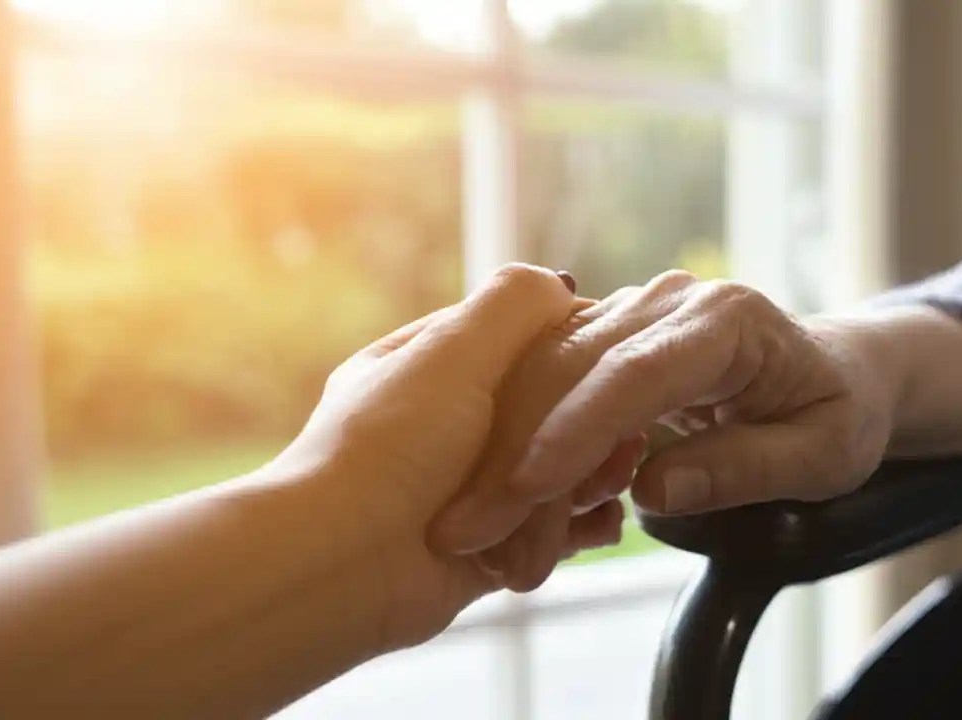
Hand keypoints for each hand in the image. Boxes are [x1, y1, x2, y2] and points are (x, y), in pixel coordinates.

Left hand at [266, 264, 625, 649]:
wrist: (342, 567)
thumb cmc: (390, 449)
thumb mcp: (453, 351)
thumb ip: (512, 305)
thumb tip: (560, 285)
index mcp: (430, 364)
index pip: (520, 338)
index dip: (574, 348)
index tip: (611, 365)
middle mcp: (447, 423)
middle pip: (547, 409)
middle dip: (585, 427)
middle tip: (619, 444)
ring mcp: (465, 489)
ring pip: (553, 472)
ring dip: (583, 481)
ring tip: (602, 490)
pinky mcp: (483, 549)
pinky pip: (546, 533)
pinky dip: (573, 531)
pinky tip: (595, 528)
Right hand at [431, 270, 904, 587]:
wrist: (835, 375)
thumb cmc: (835, 413)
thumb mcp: (822, 456)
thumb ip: (745, 466)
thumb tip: (654, 488)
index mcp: (727, 320)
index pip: (635, 373)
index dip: (574, 431)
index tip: (523, 487)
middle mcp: (668, 303)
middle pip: (569, 371)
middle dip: (515, 454)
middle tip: (470, 534)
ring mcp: (631, 314)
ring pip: (541, 377)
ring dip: (502, 455)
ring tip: (477, 536)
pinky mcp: (606, 340)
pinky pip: (547, 385)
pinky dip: (517, 444)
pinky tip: (502, 504)